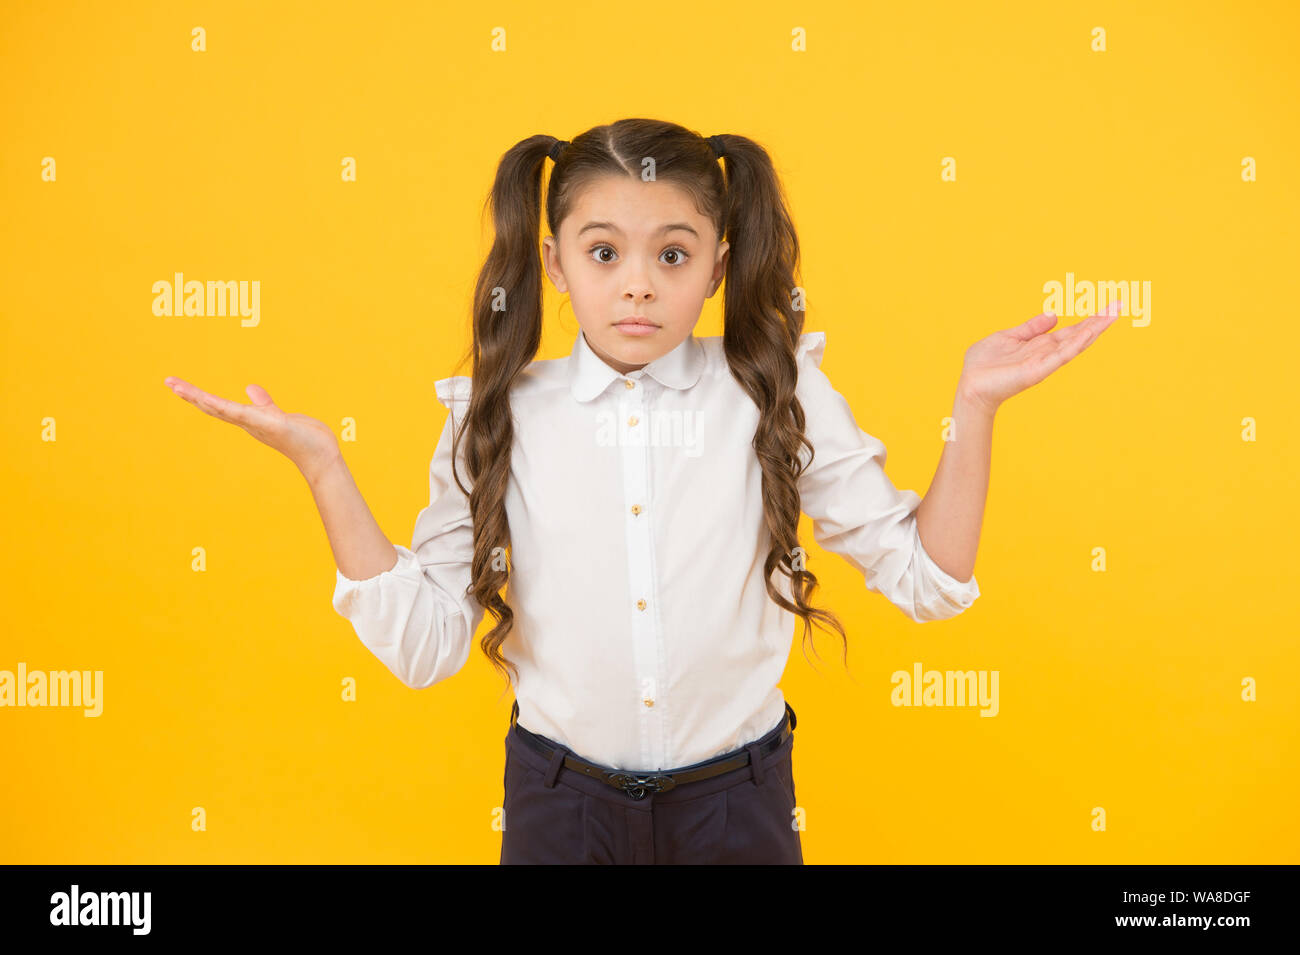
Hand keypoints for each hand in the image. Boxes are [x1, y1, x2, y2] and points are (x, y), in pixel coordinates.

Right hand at [163, 377, 340, 482]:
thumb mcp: (279, 415)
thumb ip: (263, 403)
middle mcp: (249, 423)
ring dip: (202, 399)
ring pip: (224, 410)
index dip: (197, 396)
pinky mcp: (273, 425)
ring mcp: (259, 425)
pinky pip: (247, 414)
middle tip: (169, 381)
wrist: (321, 457)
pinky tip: (211, 400)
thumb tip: (250, 388)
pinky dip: (228, 408)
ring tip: (180, 387)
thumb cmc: (302, 438)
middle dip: (191, 395)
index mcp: (249, 419)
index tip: (176, 384)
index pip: (218, 406)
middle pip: (214, 407)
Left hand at [957, 302, 1121, 413]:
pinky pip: (1059, 356)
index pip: (1071, 330)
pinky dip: (1074, 345)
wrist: (970, 385)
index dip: (1090, 319)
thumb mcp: (1009, 337)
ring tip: (1112, 314)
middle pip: (1079, 335)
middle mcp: (1047, 353)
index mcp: (1041, 345)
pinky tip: (1088, 333)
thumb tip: (1054, 315)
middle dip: (1099, 321)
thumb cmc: (985, 364)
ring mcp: (1044, 362)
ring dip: (1094, 329)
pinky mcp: (1036, 371)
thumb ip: (1031, 327)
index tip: (1109, 305)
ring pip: (1074, 344)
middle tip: (1120, 304)